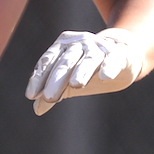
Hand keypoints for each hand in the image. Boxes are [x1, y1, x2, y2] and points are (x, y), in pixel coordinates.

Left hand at [25, 28, 143, 114]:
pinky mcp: (119, 54)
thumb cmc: (88, 69)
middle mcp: (80, 43)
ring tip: (75, 85)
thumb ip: (53, 92)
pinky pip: (113, 60)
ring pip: (88, 60)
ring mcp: (100, 47)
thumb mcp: (69, 81)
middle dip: (56, 79)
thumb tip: (37, 110)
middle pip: (66, 61)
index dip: (39, 77)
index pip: (48, 61)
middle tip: (49, 97)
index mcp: (63, 45)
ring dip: (81, 71)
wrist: (122, 54)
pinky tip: (104, 77)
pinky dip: (108, 67)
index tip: (31, 95)